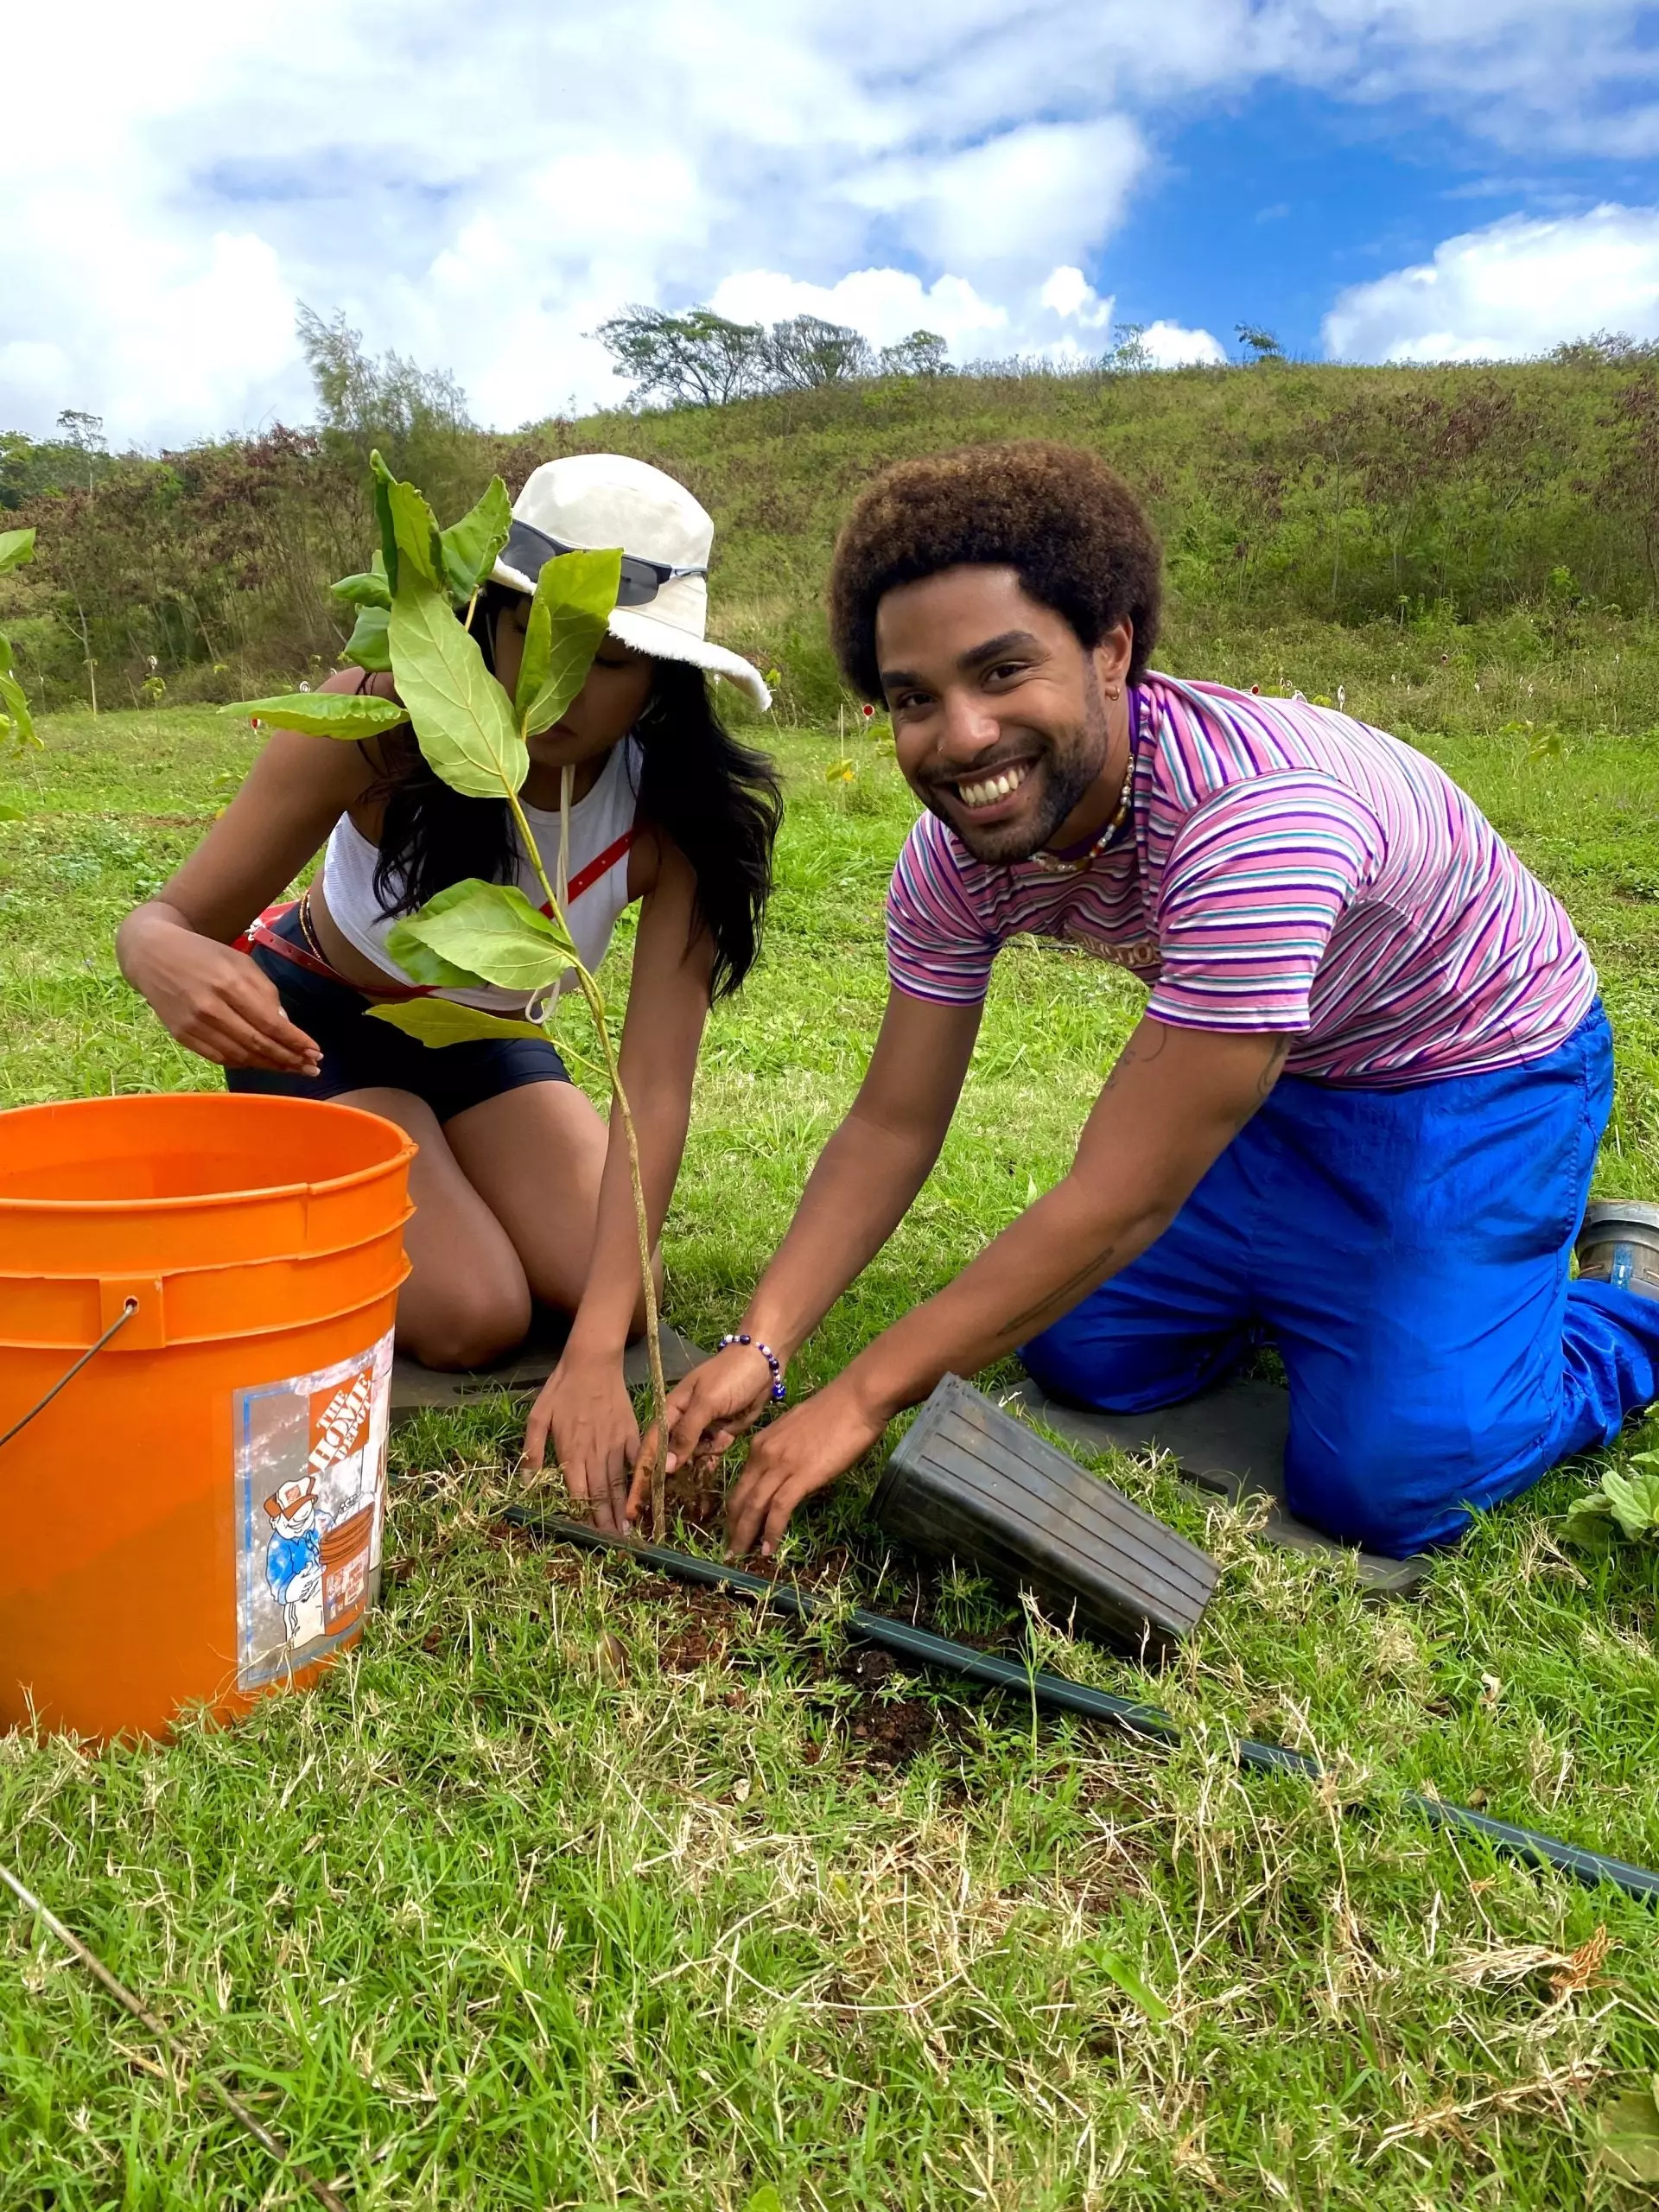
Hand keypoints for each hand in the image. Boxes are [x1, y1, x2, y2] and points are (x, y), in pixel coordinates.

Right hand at [127, 923, 320, 1073]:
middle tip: (311, 1069)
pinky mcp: (181, 1035)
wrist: (153, 954)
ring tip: (292, 1069)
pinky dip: (244, 1063)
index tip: (316, 1053)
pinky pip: (219, 1057)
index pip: (270, 1022)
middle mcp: (210, 1007)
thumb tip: (286, 1026)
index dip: (296, 1042)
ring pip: (240, 1055)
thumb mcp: (241, 962)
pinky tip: (262, 1063)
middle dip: (289, 1059)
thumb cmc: (205, 955)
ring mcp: (193, 1024)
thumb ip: (266, 993)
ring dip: (270, 1066)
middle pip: (257, 1043)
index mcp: (229, 984)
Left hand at [523, 1351, 640, 1534]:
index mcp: (570, 1451)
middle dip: (607, 1523)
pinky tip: (644, 1497)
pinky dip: (640, 1481)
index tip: (590, 1538)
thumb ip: (532, 1451)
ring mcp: (615, 1444)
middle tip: (614, 1546)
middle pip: (601, 1495)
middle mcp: (594, 1453)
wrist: (592, 1362)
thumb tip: (526, 1483)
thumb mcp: (537, 1417)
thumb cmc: (561, 1389)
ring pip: (619, 1483)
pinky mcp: (630, 1433)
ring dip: (623, 1509)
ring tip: (628, 1532)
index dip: (584, 1517)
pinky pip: (636, 1462)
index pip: (578, 1493)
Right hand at [628, 1340, 778, 1524]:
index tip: (632, 1504)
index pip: (650, 1448)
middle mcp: (682, 1423)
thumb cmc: (729, 1376)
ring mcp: (701, 1431)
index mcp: (671, 1411)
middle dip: (658, 1484)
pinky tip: (703, 1488)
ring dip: (686, 1477)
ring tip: (678, 1502)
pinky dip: (707, 1468)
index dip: (640, 1476)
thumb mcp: (705, 1403)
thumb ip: (686, 1434)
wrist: (763, 1362)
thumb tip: (667, 1467)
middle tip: (648, 1515)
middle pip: (666, 1458)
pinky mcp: (720, 1435)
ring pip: (688, 1461)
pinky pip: (709, 1458)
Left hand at [723, 1376, 887, 1556]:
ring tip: (742, 1555)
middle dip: (734, 1526)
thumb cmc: (833, 1412)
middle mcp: (763, 1455)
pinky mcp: (801, 1477)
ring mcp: (781, 1466)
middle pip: (741, 1497)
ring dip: (746, 1534)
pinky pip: (779, 1509)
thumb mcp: (796, 1430)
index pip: (741, 1483)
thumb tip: (787, 1470)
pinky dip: (772, 1531)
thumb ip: (785, 1451)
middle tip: (732, 1549)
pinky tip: (770, 1548)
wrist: (854, 1400)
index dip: (736, 1508)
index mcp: (761, 1443)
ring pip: (754, 1506)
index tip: (735, 1526)